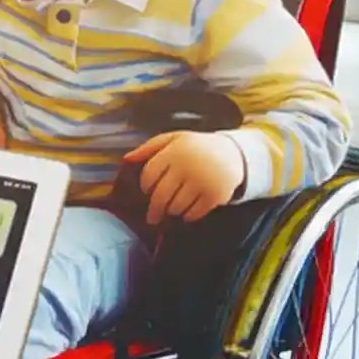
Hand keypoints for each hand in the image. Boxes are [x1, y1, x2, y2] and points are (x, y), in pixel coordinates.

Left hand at [124, 131, 245, 224]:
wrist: (233, 153)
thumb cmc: (194, 147)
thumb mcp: (172, 140)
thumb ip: (148, 148)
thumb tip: (125, 159)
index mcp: (174, 152)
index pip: (149, 175)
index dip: (146, 186)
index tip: (148, 191)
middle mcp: (187, 166)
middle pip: (161, 195)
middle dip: (154, 209)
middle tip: (152, 218)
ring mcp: (202, 182)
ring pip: (176, 206)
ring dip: (172, 211)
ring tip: (173, 209)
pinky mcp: (215, 195)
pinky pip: (194, 213)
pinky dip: (188, 216)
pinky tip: (187, 213)